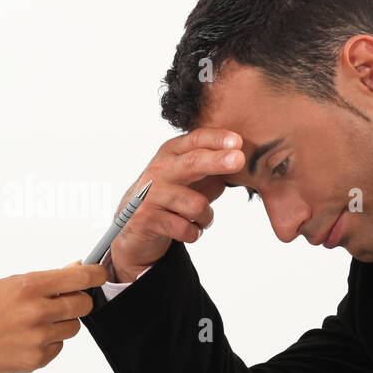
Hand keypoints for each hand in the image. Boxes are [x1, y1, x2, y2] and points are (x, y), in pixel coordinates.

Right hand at [0, 260, 106, 372]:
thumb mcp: (12, 284)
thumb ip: (48, 279)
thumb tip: (78, 269)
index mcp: (29, 286)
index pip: (79, 278)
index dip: (96, 275)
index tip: (100, 275)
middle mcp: (36, 312)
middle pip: (83, 305)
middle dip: (78, 301)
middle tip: (64, 302)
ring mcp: (37, 338)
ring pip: (73, 327)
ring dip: (61, 323)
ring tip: (36, 322)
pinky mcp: (36, 359)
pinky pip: (59, 347)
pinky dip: (49, 342)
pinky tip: (27, 338)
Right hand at [108, 128, 244, 280]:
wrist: (132, 224)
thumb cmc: (170, 196)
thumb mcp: (190, 178)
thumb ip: (213, 169)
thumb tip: (240, 162)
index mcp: (171, 153)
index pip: (195, 140)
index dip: (217, 139)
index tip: (238, 141)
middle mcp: (158, 170)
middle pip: (193, 163)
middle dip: (218, 161)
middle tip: (239, 160)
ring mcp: (150, 194)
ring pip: (197, 204)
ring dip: (207, 217)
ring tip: (201, 219)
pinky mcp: (146, 218)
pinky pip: (186, 229)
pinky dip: (195, 233)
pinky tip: (188, 230)